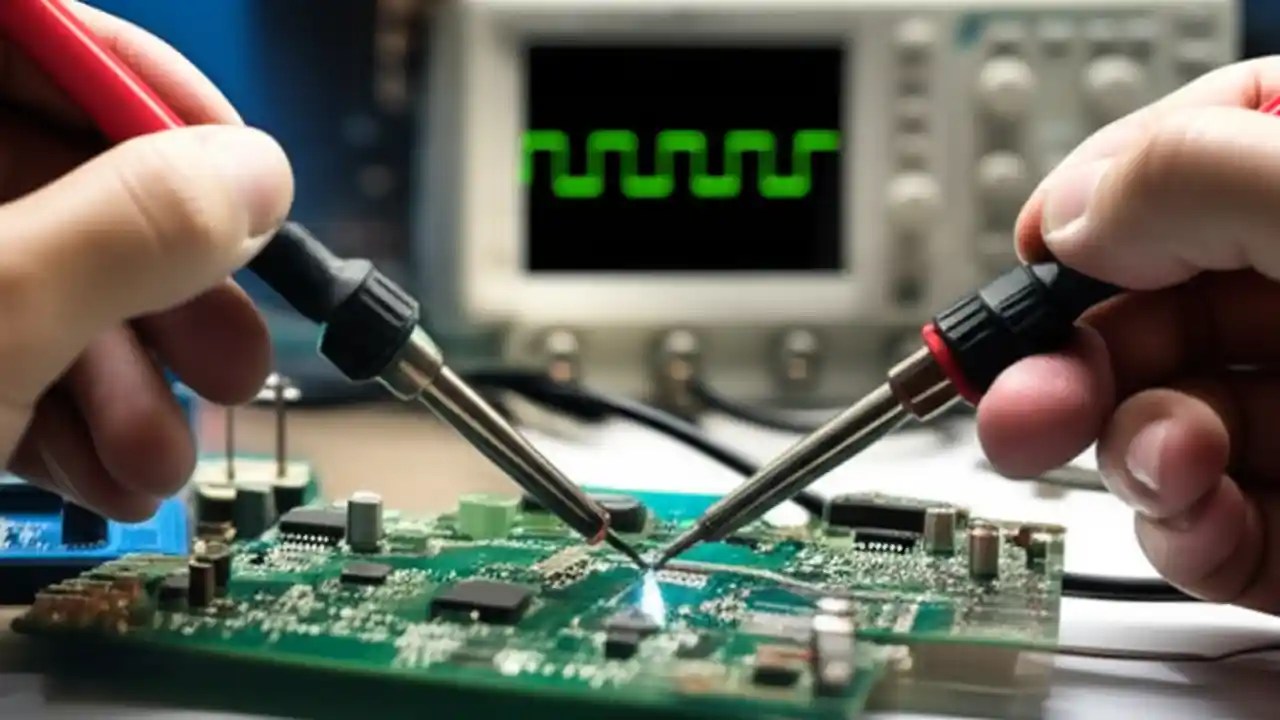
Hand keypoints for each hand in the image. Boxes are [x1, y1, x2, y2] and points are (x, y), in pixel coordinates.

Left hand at [0, 6, 292, 519]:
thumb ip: (130, 229)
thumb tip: (254, 180)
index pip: (46, 31)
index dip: (158, 93)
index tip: (241, 176)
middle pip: (70, 177)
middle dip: (170, 287)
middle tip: (229, 344)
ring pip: (56, 282)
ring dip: (138, 380)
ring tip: (161, 446)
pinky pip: (16, 359)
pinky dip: (77, 423)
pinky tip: (109, 472)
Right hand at [978, 58, 1279, 611]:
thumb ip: (1191, 175)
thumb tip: (1071, 220)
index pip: (1166, 169)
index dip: (1085, 215)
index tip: (1035, 266)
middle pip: (1134, 315)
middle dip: (1068, 366)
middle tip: (1021, 407)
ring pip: (1154, 425)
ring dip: (1132, 455)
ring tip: (1176, 466)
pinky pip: (1209, 527)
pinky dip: (1189, 537)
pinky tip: (1211, 521)